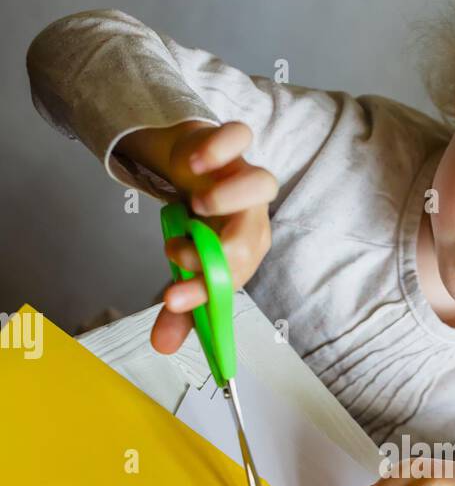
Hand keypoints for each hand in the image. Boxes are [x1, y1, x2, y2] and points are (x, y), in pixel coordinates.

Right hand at [139, 121, 278, 354]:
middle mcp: (251, 215)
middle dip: (218, 253)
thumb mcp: (186, 264)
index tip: (172, 299)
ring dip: (230, 198)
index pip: (234, 276)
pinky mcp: (232, 145)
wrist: (193, 164)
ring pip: (263, 184)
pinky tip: (194, 163)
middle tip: (179, 256)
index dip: (205, 291)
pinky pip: (239, 139)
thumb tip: (160, 346)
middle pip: (253, 236)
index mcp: (244, 249)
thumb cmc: (199, 219)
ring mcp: (244, 177)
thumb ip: (179, 307)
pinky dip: (221, 148)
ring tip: (196, 207)